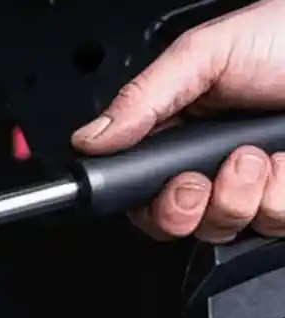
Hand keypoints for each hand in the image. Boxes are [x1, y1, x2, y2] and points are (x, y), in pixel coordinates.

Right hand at [71, 0, 284, 241]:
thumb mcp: (203, 54)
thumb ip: (142, 98)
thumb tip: (89, 137)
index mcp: (181, 133)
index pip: (141, 191)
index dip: (147, 203)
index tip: (164, 186)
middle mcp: (214, 165)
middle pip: (177, 221)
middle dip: (188, 206)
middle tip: (203, 176)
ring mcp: (255, 186)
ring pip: (226, 226)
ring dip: (243, 194)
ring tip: (261, 152)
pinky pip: (274, 224)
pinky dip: (282, 195)